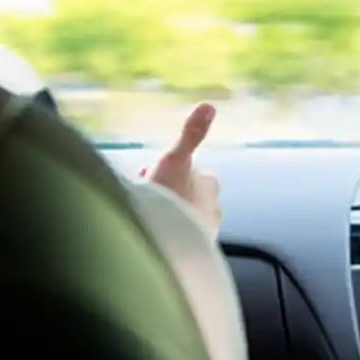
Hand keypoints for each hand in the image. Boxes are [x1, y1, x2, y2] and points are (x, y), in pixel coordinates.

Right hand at [140, 103, 221, 236]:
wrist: (168, 244)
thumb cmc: (172, 200)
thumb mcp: (177, 159)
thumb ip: (192, 134)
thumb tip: (209, 105)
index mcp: (209, 187)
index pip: (193, 174)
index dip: (169, 171)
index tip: (150, 174)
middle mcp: (212, 210)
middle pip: (188, 197)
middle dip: (168, 195)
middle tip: (147, 197)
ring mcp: (202, 234)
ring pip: (183, 218)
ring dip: (166, 216)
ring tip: (147, 217)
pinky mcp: (189, 254)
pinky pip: (176, 239)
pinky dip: (164, 235)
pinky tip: (150, 237)